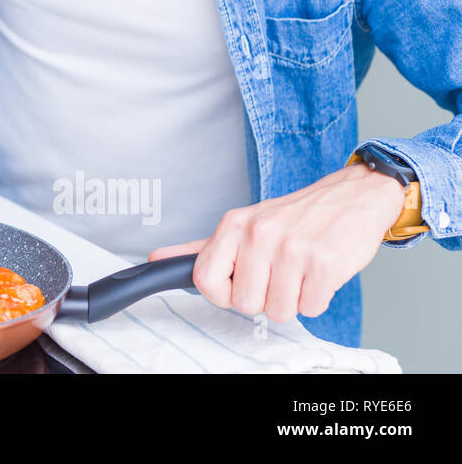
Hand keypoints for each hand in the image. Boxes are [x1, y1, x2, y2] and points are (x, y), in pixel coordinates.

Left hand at [147, 163, 405, 323]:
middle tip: (278, 274)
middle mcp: (260, 234)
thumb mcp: (242, 223)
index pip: (204, 279)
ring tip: (300, 272)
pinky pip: (311, 308)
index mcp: (235, 225)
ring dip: (293, 300)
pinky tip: (319, 273)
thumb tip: (155, 259)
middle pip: (244, 303)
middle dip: (263, 298)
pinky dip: (317, 298)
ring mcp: (293, 248)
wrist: (351, 196)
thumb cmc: (294, 216)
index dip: (221, 293)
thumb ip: (200, 247)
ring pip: (279, 311)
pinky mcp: (325, 263)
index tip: (236, 285)